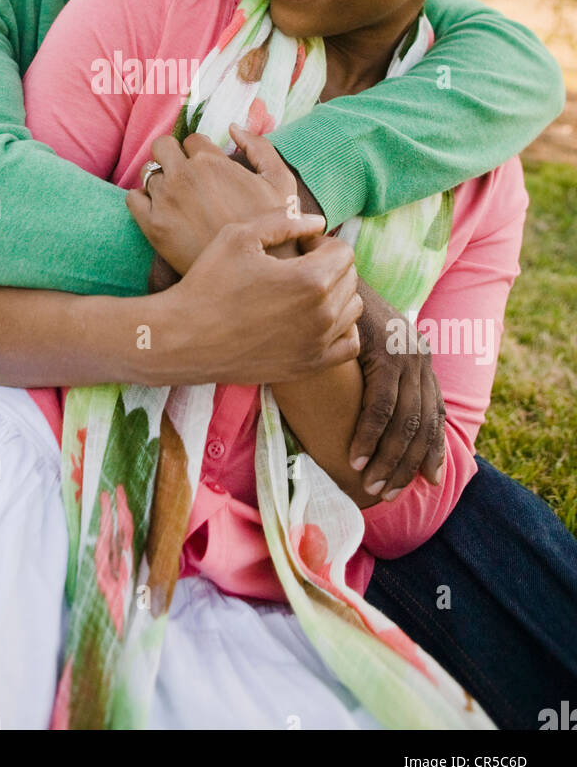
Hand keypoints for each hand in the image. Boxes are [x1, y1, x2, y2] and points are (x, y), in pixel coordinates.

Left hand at [127, 127, 302, 274]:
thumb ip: (260, 147)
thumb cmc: (270, 227)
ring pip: (148, 173)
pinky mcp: (152, 225)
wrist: (253, 272)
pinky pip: (133, 198)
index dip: (198, 152)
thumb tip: (233, 127)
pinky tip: (160, 210)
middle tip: (184, 175)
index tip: (205, 169)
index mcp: (212, 161)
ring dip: (161, 181)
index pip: (192, 138)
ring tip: (178, 199)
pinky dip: (142, 200)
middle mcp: (184, 175)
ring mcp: (166, 199)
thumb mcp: (280, 181)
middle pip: (161, 146)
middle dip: (171, 155)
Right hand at [154, 208, 362, 385]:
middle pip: (349, 277)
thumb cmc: (209, 282)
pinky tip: (314, 319)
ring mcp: (318, 344)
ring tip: (302, 291)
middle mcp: (322, 314)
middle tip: (295, 267)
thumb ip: (284, 221)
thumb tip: (318, 223)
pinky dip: (341, 328)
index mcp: (310, 279)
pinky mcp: (309, 366)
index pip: (344, 251)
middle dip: (328, 265)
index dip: (320, 243)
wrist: (184, 338)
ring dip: (335, 294)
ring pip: (351, 308)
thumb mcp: (239, 236)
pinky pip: (348, 345)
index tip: (297, 248)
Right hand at [349, 280, 446, 496]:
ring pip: (404, 421)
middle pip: (422, 424)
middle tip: (388, 494)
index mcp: (419, 356)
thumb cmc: (342, 309)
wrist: (333, 272)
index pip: (434, 412)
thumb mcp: (369, 342)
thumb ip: (379, 370)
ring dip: (388, 458)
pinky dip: (369, 435)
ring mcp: (405, 354)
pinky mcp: (385, 352)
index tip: (429, 481)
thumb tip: (373, 405)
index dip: (434, 450)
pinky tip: (356, 456)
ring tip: (371, 483)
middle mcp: (419, 356)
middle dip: (408, 464)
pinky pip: (380, 405)